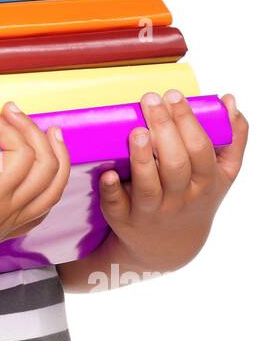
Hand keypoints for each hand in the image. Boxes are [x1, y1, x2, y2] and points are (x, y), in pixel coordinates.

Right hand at [0, 100, 70, 295]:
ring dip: (55, 157)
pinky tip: (44, 173)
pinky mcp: (1, 231)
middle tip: (10, 110)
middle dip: (32, 132)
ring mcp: (6, 225)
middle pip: (43, 168)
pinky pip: (41, 209)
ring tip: (50, 133)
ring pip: (52, 190)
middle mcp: (5, 216)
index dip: (8, 128)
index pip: (20, 157)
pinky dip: (52, 185)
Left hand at [97, 90, 247, 273]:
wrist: (171, 246)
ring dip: (141, 158)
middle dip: (164, 130)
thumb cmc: (196, 198)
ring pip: (148, 186)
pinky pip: (117, 206)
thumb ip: (233, 137)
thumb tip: (229, 101)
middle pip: (175, 165)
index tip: (173, 94)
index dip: (188, 122)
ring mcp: (152, 210)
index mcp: (206, 182)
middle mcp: (180, 197)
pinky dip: (111, 190)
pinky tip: (108, 173)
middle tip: (150, 99)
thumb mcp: (223, 174)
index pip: (199, 149)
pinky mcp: (124, 219)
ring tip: (136, 130)